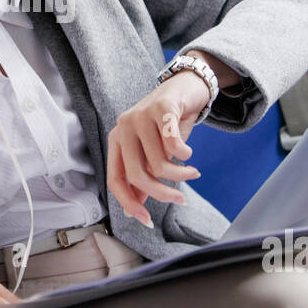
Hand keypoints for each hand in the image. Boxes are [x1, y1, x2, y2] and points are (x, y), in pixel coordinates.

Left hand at [106, 71, 207, 226]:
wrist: (185, 86)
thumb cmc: (167, 123)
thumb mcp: (153, 151)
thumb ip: (143, 175)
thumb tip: (137, 206)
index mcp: (117, 140)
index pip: (115, 180)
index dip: (129, 204)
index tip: (147, 220)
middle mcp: (124, 127)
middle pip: (137, 175)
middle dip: (162, 193)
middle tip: (181, 199)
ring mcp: (141, 115)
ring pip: (158, 163)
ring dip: (180, 174)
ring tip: (192, 172)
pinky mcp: (162, 107)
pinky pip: (172, 143)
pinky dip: (184, 154)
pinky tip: (188, 152)